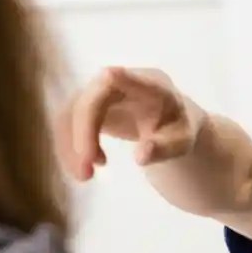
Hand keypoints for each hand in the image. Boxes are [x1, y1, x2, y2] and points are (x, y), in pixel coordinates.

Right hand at [53, 66, 202, 180]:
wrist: (169, 123)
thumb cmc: (179, 129)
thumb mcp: (183, 142)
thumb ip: (166, 148)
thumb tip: (140, 157)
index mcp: (151, 84)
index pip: (129, 76)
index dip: (119, 77)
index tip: (110, 75)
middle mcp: (119, 80)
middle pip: (90, 100)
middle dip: (83, 135)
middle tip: (86, 174)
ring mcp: (100, 90)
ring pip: (72, 113)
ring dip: (71, 146)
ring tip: (85, 177)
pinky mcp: (88, 105)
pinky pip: (68, 124)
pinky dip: (71, 147)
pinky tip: (89, 168)